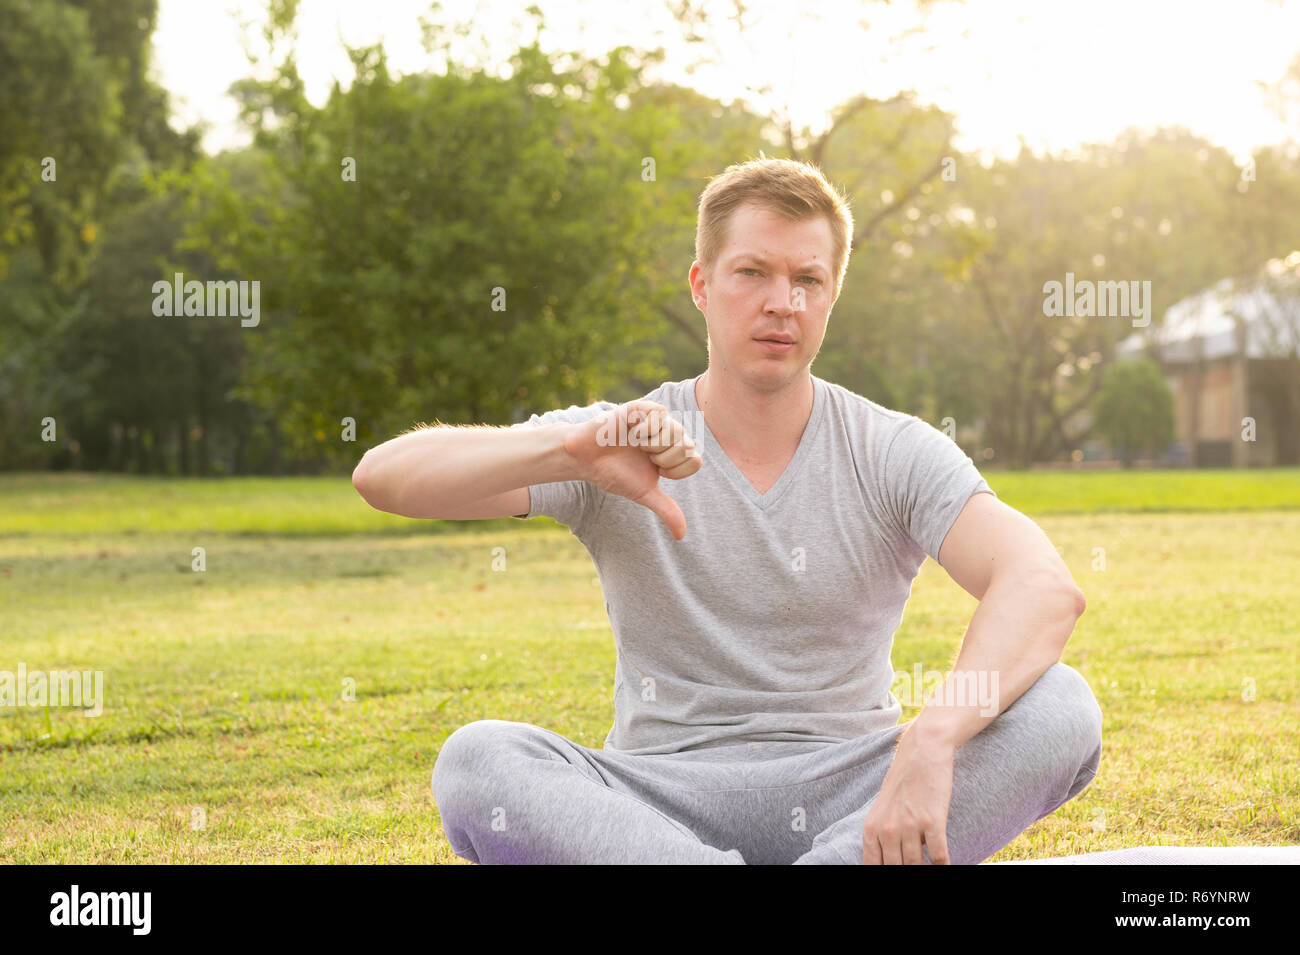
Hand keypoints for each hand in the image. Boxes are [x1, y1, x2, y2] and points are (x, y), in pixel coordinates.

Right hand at [563, 400, 701, 540]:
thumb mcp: (644, 493)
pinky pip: (660, 412)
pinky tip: (631, 432)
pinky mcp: (641, 407)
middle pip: (686, 445)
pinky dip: (645, 427)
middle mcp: (668, 434)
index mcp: (673, 453)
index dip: (673, 469)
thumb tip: (682, 536)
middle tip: (642, 455)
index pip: (694, 460)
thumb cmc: (614, 473)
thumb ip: (667, 510)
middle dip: (662, 457)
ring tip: (634, 443)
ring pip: (675, 429)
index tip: (654, 469)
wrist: (586, 460)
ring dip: (652, 442)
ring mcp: (655, 419)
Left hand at [862, 729, 954, 863]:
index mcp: (871, 828)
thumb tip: (889, 862)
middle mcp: (887, 829)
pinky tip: (945, 866)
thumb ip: (882, 836)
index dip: (884, 876)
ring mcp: (909, 826)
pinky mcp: (932, 821)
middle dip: (906, 873)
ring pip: (916, 866)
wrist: (922, 752)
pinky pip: (939, 856)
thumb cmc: (903, 782)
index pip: (873, 867)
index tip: (895, 877)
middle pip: (896, 869)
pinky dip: (943, 866)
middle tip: (916, 872)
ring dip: (925, 870)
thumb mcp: (882, 809)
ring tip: (930, 869)